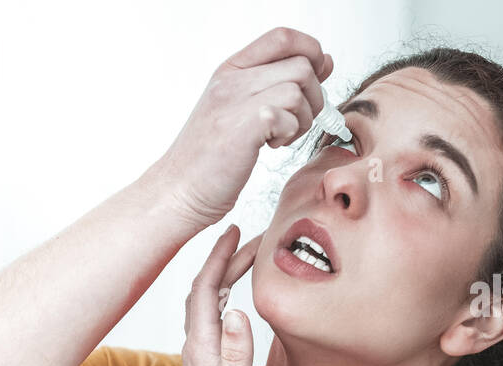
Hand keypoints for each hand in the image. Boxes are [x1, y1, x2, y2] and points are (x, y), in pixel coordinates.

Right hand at [150, 27, 333, 229]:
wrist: (178, 191)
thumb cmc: (209, 158)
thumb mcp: (240, 109)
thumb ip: (277, 83)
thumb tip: (324, 62)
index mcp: (230, 71)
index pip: (282, 37)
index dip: (310, 52)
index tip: (316, 78)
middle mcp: (231, 80)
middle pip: (301, 65)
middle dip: (313, 97)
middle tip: (295, 122)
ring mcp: (234, 102)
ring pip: (299, 89)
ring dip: (302, 118)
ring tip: (281, 137)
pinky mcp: (243, 128)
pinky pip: (289, 116)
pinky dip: (290, 134)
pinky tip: (271, 146)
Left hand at [182, 224, 268, 365]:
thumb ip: (236, 356)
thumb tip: (235, 311)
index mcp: (203, 351)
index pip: (204, 290)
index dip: (218, 256)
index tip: (233, 230)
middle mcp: (195, 349)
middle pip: (204, 289)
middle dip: (225, 258)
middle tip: (253, 237)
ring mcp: (199, 357)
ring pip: (206, 302)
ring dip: (224, 274)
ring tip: (248, 256)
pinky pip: (210, 317)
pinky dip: (223, 294)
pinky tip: (235, 294)